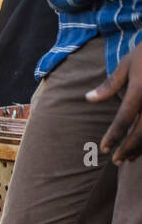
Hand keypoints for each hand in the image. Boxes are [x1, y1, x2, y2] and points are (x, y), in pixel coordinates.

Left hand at [89, 43, 141, 163]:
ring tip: (129, 158)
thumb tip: (88, 98)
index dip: (114, 135)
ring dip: (141, 147)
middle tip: (116, 160)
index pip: (124, 117)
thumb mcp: (129, 63)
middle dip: (128, 148)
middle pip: (141, 131)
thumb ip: (110, 84)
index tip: (104, 149)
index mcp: (140, 88)